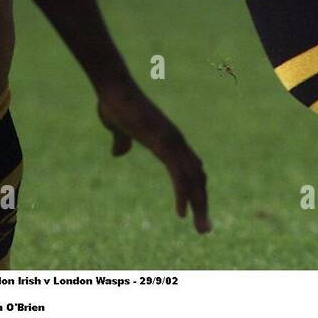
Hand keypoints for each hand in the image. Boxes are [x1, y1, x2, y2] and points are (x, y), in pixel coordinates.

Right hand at [97, 80, 210, 234]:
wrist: (113, 88)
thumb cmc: (115, 104)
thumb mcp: (117, 128)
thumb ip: (122, 141)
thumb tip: (119, 153)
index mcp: (167, 138)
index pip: (190, 167)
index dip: (195, 189)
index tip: (198, 210)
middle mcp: (175, 141)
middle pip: (197, 177)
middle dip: (202, 203)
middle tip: (205, 229)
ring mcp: (171, 141)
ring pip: (193, 179)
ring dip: (199, 205)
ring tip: (202, 229)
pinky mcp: (163, 143)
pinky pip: (178, 175)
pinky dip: (183, 195)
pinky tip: (182, 213)